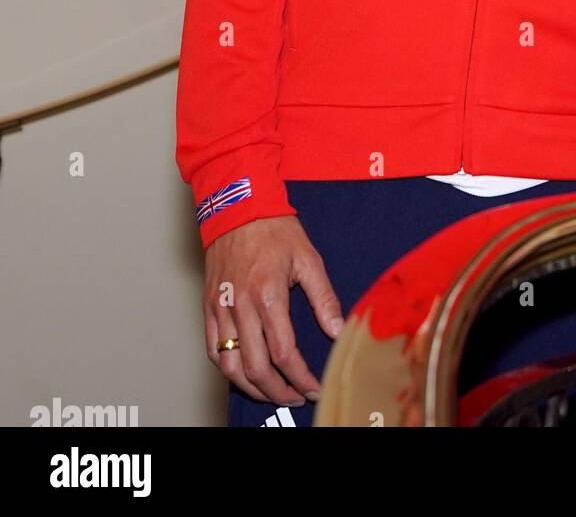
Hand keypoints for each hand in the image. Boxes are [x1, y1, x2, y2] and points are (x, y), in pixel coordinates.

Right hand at [203, 215, 345, 406]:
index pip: (284, 353)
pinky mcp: (208, 306)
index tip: (314, 388)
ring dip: (252, 388)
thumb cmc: (275, 229)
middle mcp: (240, 306)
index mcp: (268, 295)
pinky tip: (243, 374)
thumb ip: (324, 298)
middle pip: (256, 368)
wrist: (238, 206)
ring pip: (230, 366)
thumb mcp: (308, 258)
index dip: (301, 378)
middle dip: (278, 391)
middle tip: (296, 398)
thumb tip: (336, 331)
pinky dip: (227, 369)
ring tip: (272, 394)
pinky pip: (213, 350)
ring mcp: (220, 308)